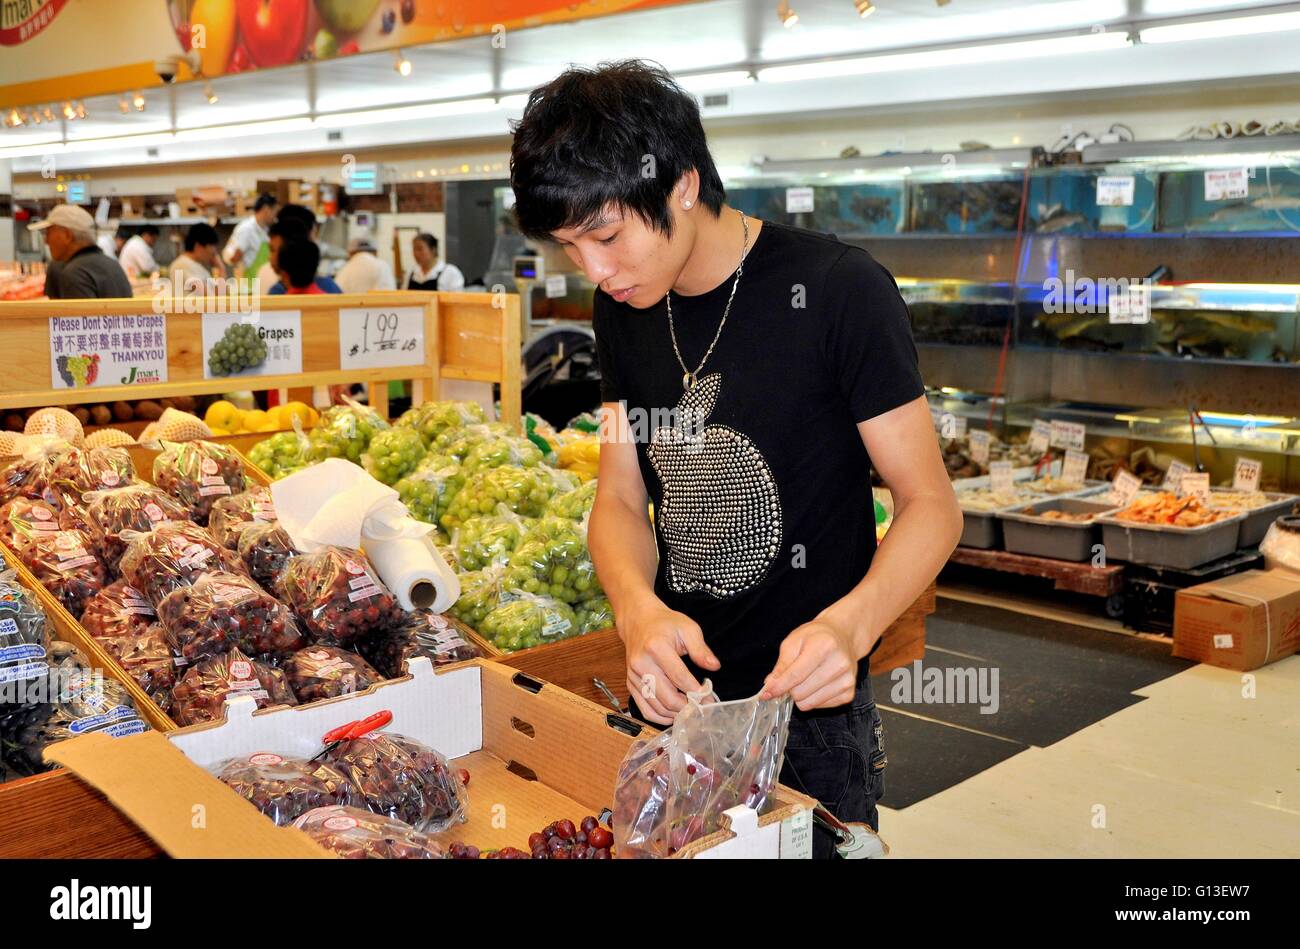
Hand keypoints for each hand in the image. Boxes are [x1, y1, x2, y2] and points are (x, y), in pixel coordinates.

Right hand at [621, 600, 719, 725]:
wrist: (638, 621)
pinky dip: (660, 717)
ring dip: (675, 714)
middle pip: (667, 697)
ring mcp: (633, 676)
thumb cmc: (665, 624)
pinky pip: (644, 709)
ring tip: (690, 711)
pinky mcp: (630, 683)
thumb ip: (701, 649)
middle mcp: (641, 664)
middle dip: (687, 707)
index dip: (697, 692)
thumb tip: (714, 666)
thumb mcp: (688, 628)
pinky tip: (673, 714)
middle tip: (701, 707)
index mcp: (656, 647)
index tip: (709, 698)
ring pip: (656, 707)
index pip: (680, 678)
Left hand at [761, 615, 860, 711]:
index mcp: (824, 646)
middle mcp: (839, 664)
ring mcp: (847, 680)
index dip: (778, 686)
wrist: (842, 637)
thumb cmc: (816, 637)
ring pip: (809, 703)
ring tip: (807, 679)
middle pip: (800, 692)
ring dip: (801, 695)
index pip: (795, 675)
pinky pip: (820, 707)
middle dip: (790, 689)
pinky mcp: (850, 693)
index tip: (766, 693)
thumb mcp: (794, 642)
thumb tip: (770, 686)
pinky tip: (819, 684)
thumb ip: (782, 665)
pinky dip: (814, 698)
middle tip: (793, 677)